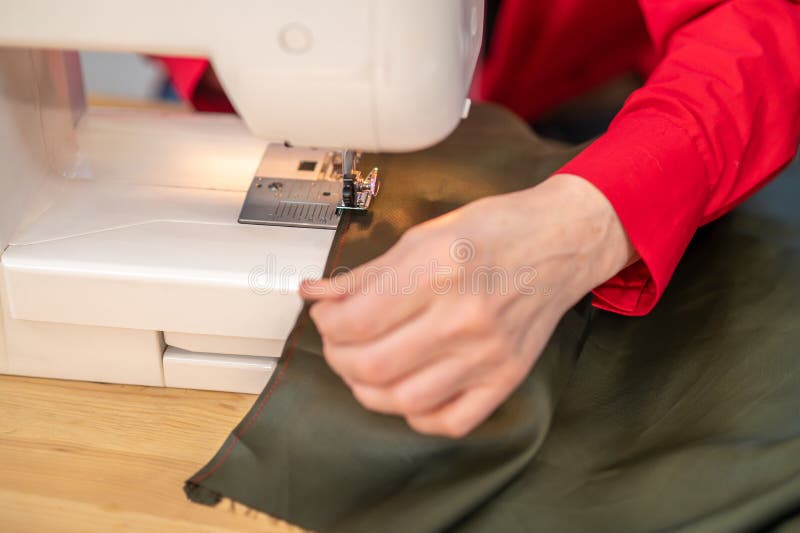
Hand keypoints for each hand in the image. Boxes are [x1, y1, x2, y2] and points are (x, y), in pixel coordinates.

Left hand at [300, 174, 633, 437]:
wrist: (558, 244)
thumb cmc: (495, 232)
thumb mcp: (422, 236)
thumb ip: (365, 274)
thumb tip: (317, 295)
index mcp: (439, 269)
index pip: (355, 320)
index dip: (325, 323)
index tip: (326, 316)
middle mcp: (464, 317)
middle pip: (372, 365)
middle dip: (338, 356)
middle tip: (339, 342)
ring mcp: (488, 354)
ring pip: (403, 401)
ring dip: (368, 389)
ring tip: (366, 366)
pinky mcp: (506, 378)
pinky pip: (450, 421)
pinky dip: (417, 414)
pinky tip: (410, 388)